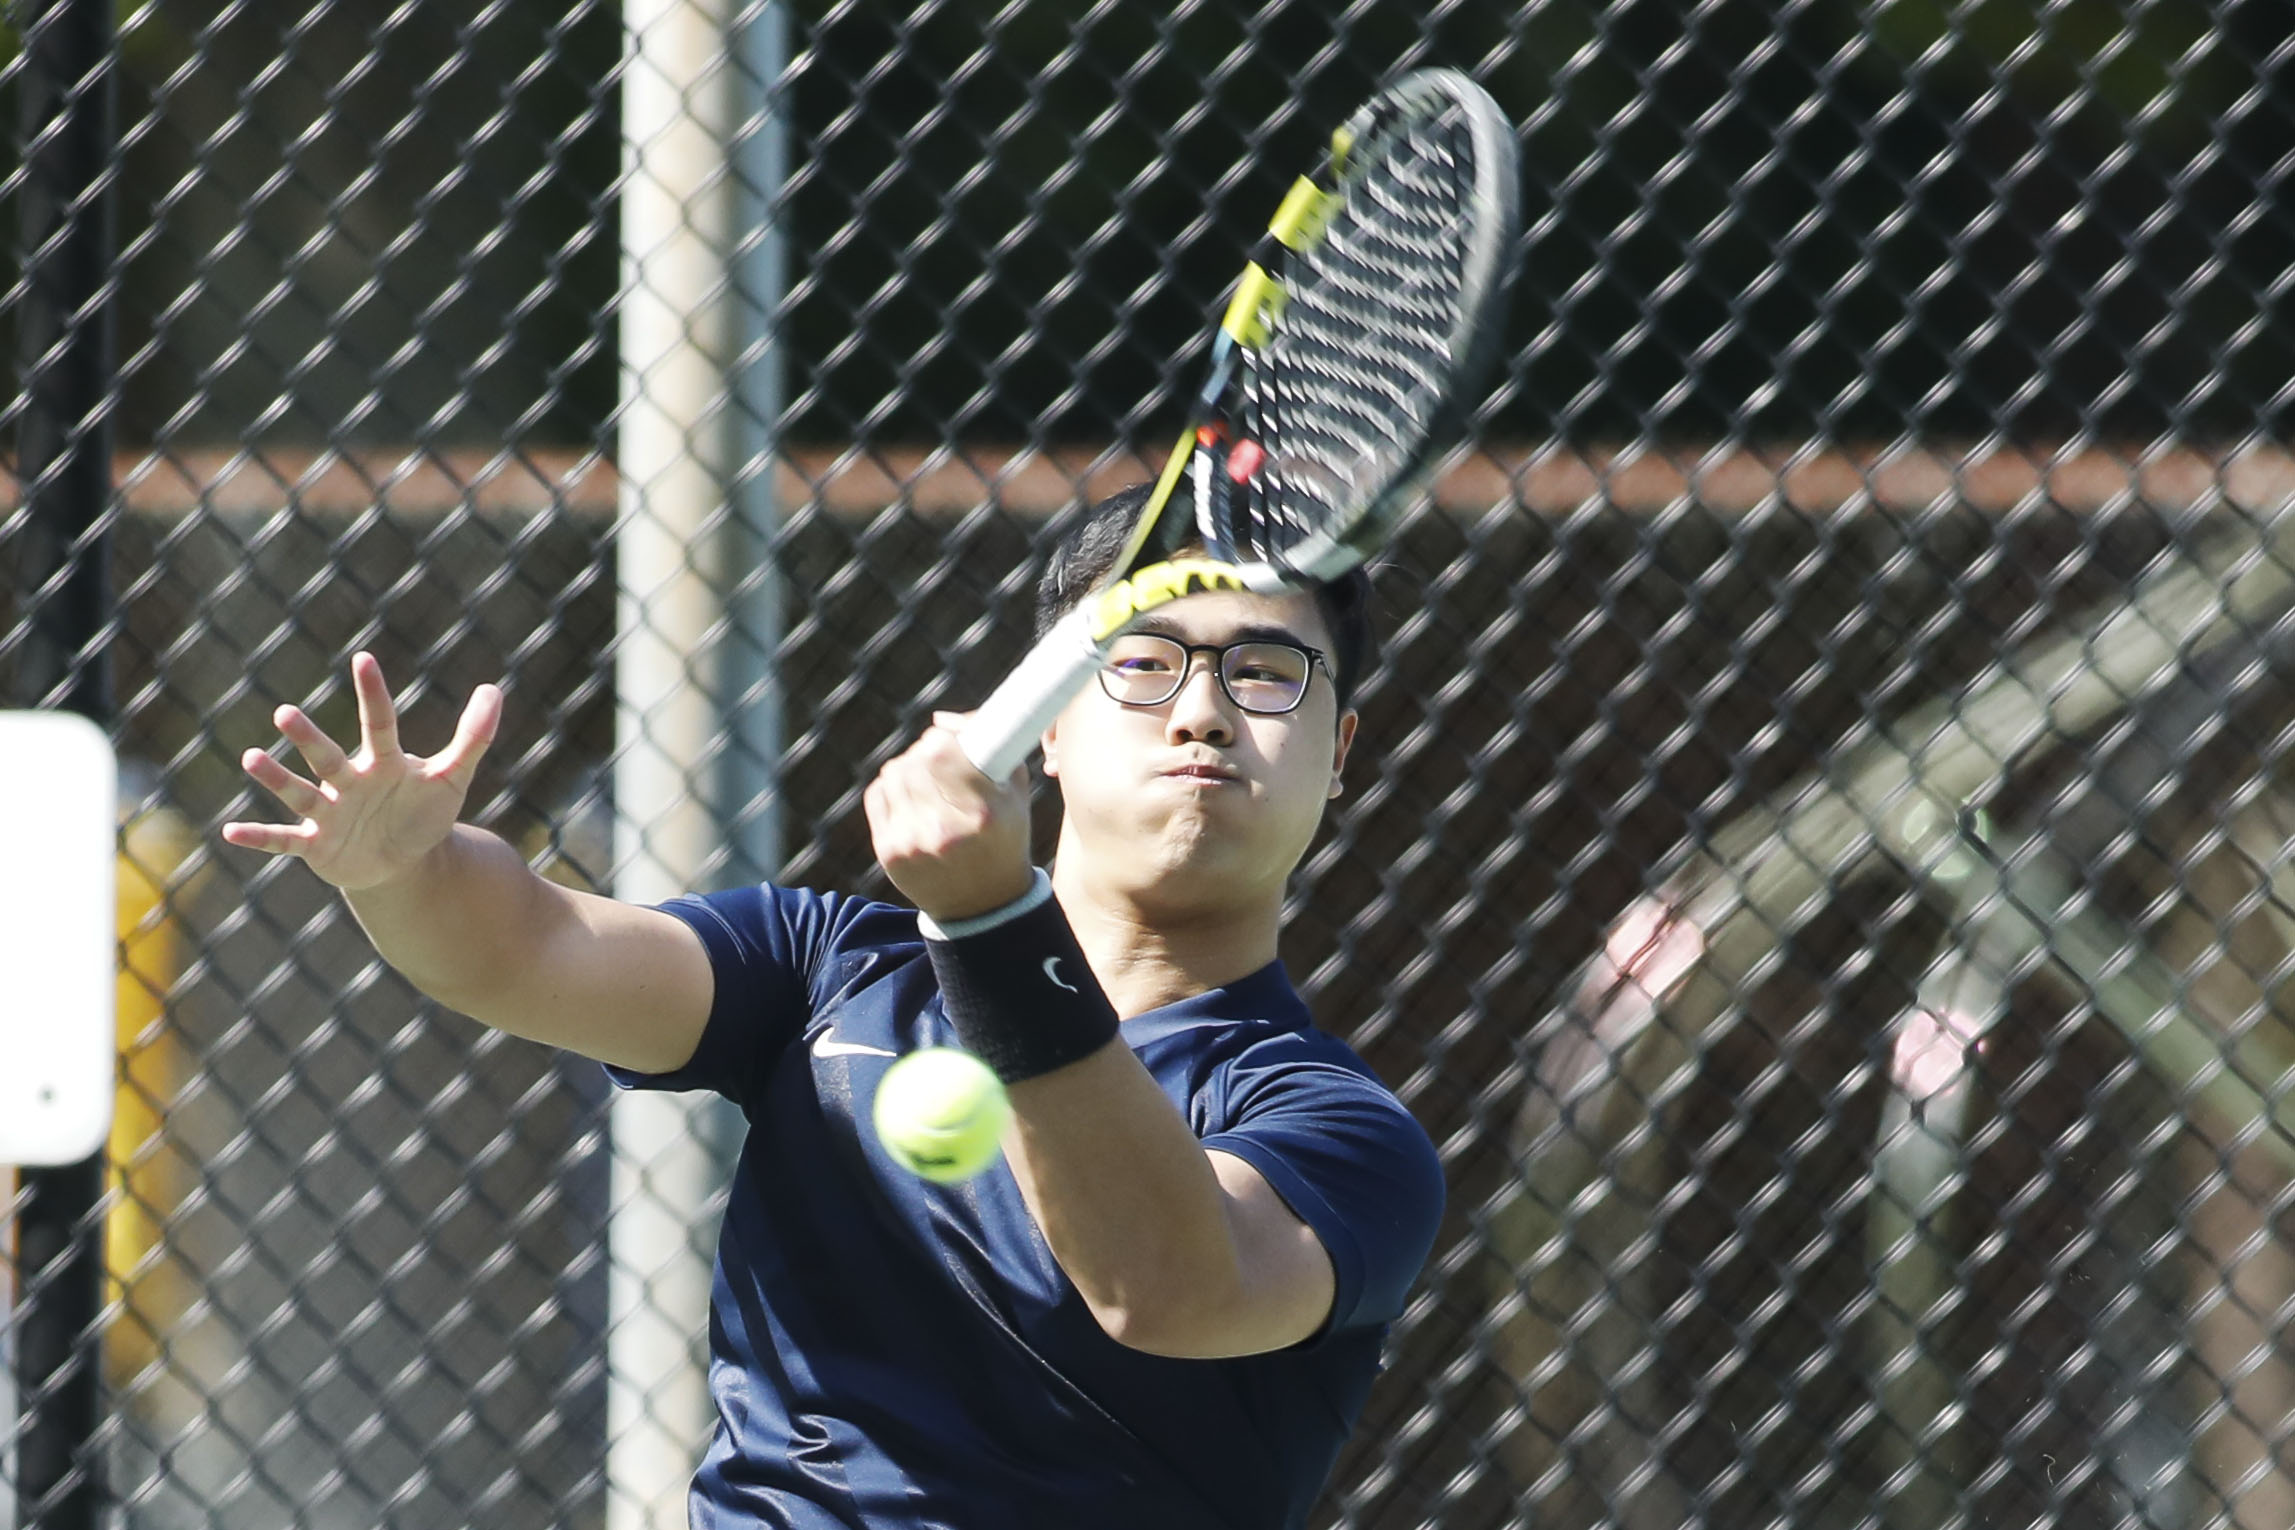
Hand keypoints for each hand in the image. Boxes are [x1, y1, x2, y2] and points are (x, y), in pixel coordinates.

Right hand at [222, 652, 501, 890]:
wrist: (403, 861)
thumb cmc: (422, 813)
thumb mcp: (453, 778)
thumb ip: (473, 737)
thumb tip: (494, 690)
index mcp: (382, 762)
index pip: (379, 723)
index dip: (373, 694)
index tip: (364, 659)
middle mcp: (349, 782)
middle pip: (327, 757)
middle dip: (308, 738)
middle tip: (285, 712)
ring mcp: (329, 813)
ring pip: (299, 793)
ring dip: (276, 778)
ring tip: (251, 757)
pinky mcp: (316, 845)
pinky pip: (284, 840)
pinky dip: (260, 837)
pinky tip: (231, 831)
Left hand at [864, 711, 1032, 924]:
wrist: (982, 905)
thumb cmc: (1004, 838)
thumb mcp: (1015, 793)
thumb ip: (992, 744)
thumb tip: (940, 718)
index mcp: (984, 814)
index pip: (942, 750)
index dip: (944, 737)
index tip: (951, 741)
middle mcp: (945, 830)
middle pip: (915, 759)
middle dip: (926, 750)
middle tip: (938, 757)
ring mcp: (913, 843)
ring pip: (894, 773)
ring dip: (908, 767)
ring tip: (926, 780)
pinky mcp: (889, 852)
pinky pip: (877, 794)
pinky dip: (891, 787)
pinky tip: (910, 798)